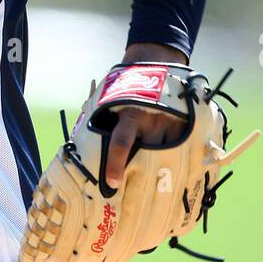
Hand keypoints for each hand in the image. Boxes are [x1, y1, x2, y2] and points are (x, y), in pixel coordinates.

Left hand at [104, 41, 188, 188]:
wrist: (156, 62)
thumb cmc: (126, 88)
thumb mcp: (109, 100)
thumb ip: (98, 119)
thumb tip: (76, 144)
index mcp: (128, 115)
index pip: (120, 143)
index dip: (114, 164)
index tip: (111, 182)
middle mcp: (151, 120)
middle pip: (147, 155)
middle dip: (143, 177)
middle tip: (137, 199)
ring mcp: (171, 121)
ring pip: (166, 154)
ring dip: (161, 171)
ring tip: (159, 190)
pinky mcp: (186, 122)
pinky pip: (184, 147)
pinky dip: (181, 161)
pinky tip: (181, 174)